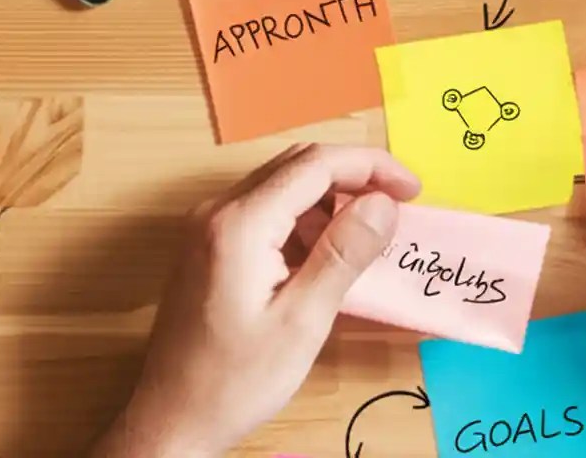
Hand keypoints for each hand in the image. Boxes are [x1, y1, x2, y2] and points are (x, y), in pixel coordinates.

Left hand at [91, 145, 419, 457]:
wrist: (171, 420)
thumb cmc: (235, 380)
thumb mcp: (302, 321)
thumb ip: (343, 254)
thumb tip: (383, 203)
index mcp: (240, 224)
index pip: (316, 164)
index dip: (372, 166)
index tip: (414, 190)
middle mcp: (218, 211)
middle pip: (298, 165)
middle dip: (354, 176)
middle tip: (399, 206)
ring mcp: (208, 227)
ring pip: (282, 185)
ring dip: (330, 199)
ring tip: (367, 237)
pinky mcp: (208, 245)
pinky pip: (265, 210)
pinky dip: (304, 219)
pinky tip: (325, 255)